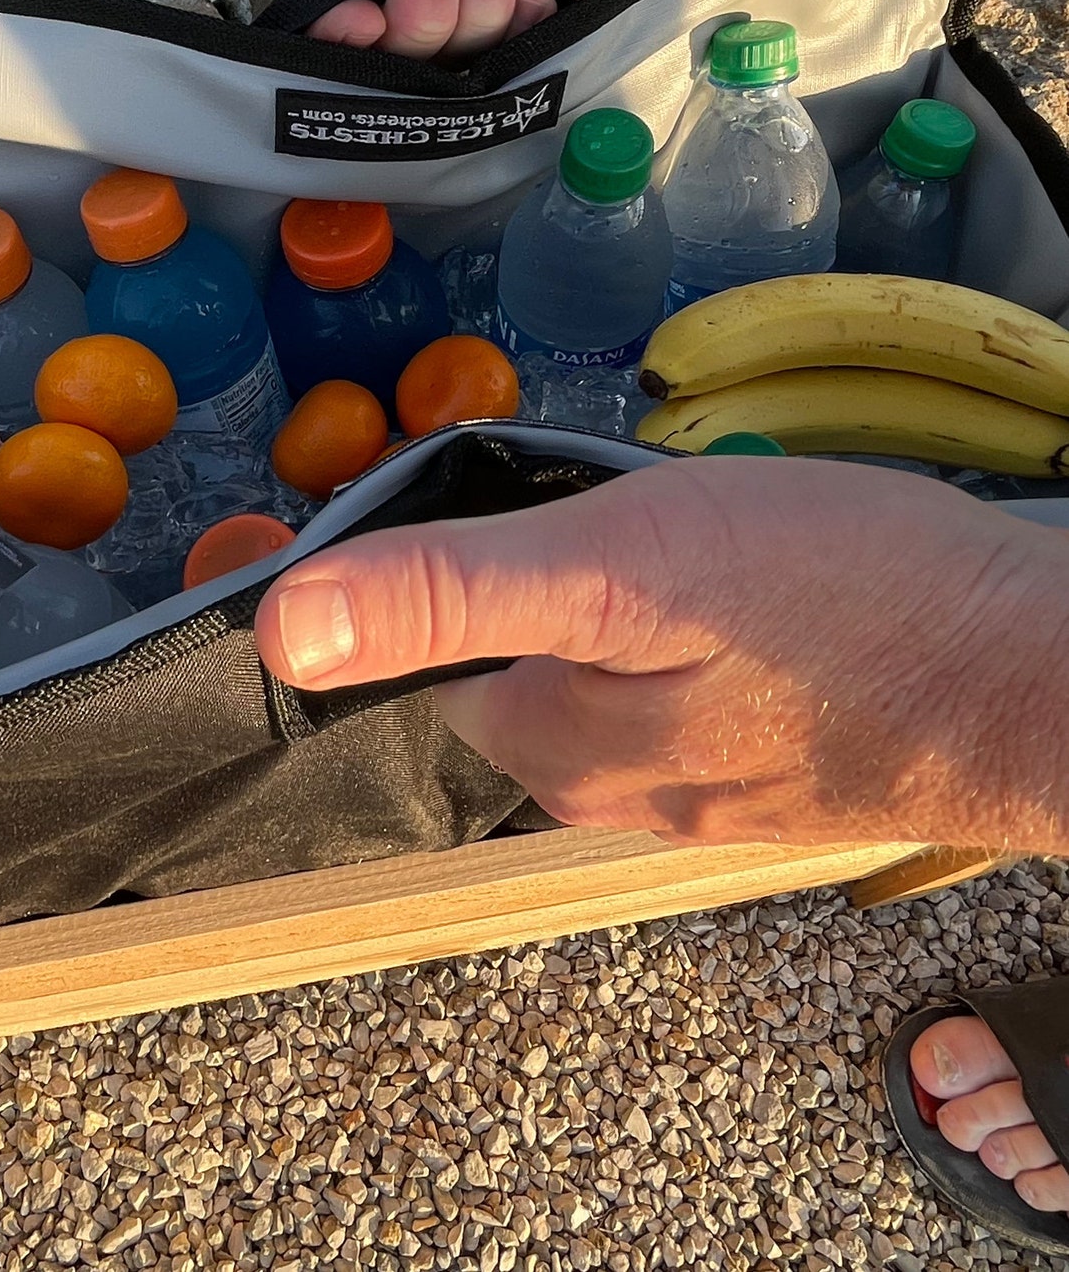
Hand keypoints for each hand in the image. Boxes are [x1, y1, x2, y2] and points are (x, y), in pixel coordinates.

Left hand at [254, 456, 1068, 850]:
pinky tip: (733, 575)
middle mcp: (603, 785)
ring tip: (671, 523)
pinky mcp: (766, 755)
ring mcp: (693, 779)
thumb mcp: (622, 564)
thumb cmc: (846, 605)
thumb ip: (452, 594)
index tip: (422, 505)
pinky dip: (674, 619)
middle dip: (516, 574)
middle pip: (503, 658)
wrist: (1052, 672)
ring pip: (594, 662)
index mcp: (546, 746)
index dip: (396, 579)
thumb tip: (286, 633)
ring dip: (601, 589)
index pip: (412, 661)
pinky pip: (675, 676)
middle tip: (581, 492)